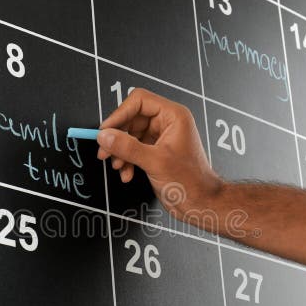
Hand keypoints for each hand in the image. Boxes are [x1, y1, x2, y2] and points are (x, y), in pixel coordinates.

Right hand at [96, 88, 222, 218]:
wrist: (200, 204)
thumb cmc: (191, 182)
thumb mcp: (155, 162)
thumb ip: (127, 147)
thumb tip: (105, 136)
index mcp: (173, 116)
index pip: (139, 101)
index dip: (120, 114)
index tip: (106, 130)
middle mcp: (167, 123)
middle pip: (132, 119)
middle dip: (117, 137)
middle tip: (105, 150)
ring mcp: (161, 138)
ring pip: (130, 135)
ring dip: (120, 151)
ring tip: (117, 165)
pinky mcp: (156, 152)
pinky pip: (134, 149)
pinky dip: (127, 160)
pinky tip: (126, 173)